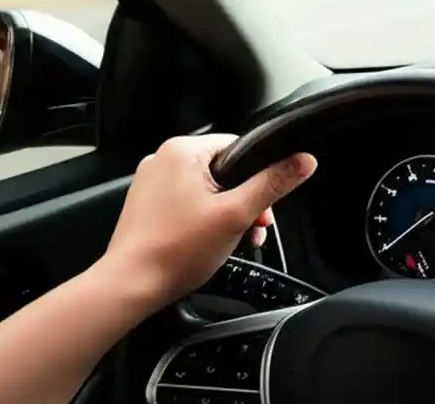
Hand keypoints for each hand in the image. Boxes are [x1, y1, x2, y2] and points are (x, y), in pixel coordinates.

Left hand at [99, 134, 317, 309]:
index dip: (260, 177)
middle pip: (226, 171)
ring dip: (229, 214)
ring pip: (209, 190)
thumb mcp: (237, 214)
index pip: (240, 148)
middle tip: (252, 228)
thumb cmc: (175, 250)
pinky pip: (189, 203)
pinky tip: (213, 243)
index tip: (266, 205)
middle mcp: (163, 160)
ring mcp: (152, 184)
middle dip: (246, 201)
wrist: (131, 286)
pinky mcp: (148, 206)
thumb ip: (273, 184)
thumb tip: (303, 161)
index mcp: (182, 151)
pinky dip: (206, 220)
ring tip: (235, 240)